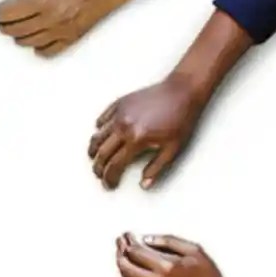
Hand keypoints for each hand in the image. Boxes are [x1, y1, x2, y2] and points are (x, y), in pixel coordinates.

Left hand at [0, 0, 132, 55]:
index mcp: (43, 0)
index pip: (9, 14)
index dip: (1, 11)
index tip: (2, 8)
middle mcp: (50, 18)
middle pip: (15, 31)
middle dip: (5, 25)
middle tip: (6, 19)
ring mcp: (60, 31)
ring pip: (28, 43)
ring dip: (18, 36)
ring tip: (19, 27)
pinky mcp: (71, 39)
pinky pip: (47, 52)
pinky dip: (38, 47)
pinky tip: (36, 39)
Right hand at [90, 74, 205, 189]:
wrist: (182, 91)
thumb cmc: (181, 118)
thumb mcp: (173, 149)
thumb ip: (156, 168)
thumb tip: (144, 184)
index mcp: (136, 139)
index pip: (115, 165)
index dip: (110, 178)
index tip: (110, 184)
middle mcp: (123, 126)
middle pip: (102, 153)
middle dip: (98, 168)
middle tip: (100, 175)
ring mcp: (119, 113)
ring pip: (97, 136)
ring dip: (93, 151)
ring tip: (95, 158)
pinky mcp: (119, 104)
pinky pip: (102, 120)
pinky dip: (99, 130)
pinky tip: (101, 136)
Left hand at [115, 233, 238, 276]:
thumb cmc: (208, 276)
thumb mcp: (194, 250)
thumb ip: (169, 241)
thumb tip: (145, 239)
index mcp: (166, 267)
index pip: (136, 251)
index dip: (128, 240)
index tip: (127, 234)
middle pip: (125, 265)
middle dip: (120, 251)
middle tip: (120, 242)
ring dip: (122, 266)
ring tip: (125, 256)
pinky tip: (131, 273)